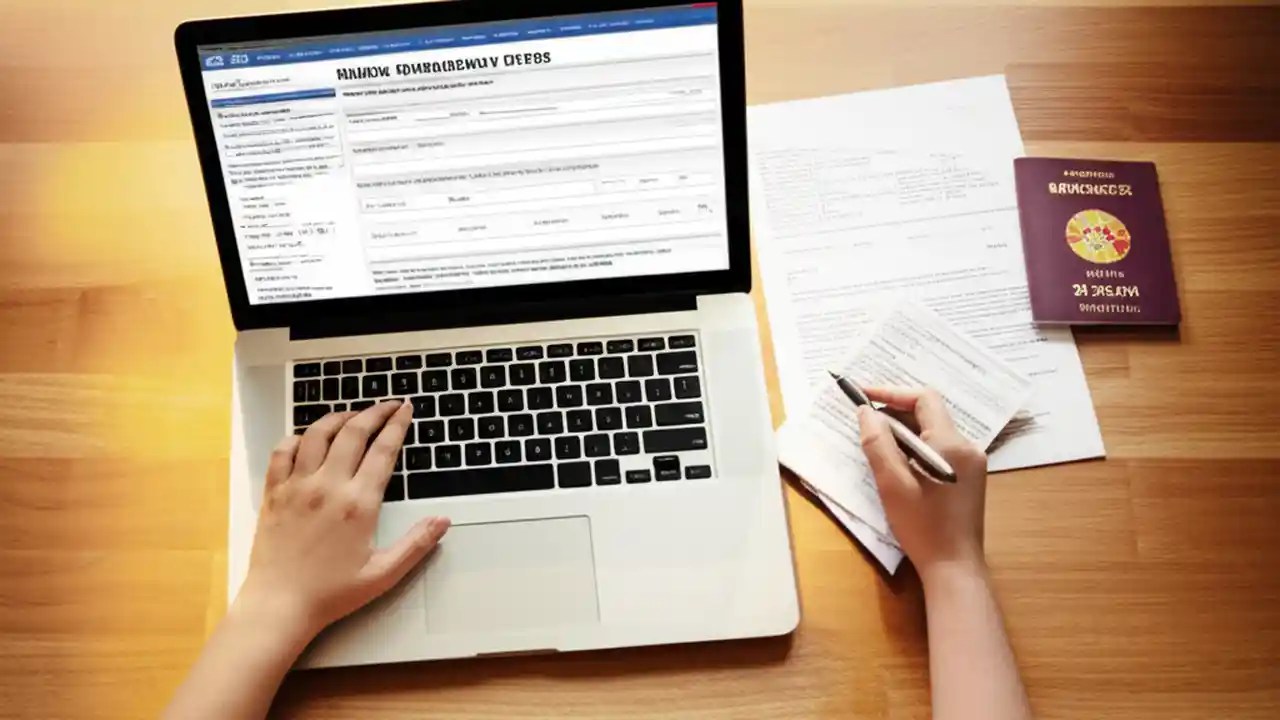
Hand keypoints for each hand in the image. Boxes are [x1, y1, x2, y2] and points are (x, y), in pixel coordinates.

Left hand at [236, 400, 449, 642]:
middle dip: (374, 412)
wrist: (279, 605)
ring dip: (338, 418)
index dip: (397, 425)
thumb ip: (416, 544)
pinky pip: (283, 451)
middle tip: (387, 404)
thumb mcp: (383, 573)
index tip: (406, 409)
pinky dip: (297, 437)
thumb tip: (443, 521)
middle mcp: (328, 487)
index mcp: (358, 504)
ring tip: (352, 415)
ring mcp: (297, 486)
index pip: (383, 450)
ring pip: (317, 434)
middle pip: (353, 432)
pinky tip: (308, 438)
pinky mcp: (275, 493)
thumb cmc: (331, 594)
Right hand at [857, 387, 987, 580]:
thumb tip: (865, 412)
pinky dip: (915, 447)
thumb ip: (878, 443)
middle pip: (929, 414)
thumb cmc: (922, 527)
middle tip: (864, 419)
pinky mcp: (968, 478)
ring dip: (904, 431)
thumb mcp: (892, 484)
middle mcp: (967, 447)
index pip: (924, 399)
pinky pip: (939, 449)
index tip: (864, 395)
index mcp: (951, 445)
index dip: (892, 393)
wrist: (954, 567)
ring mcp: (972, 463)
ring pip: (933, 432)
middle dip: (895, 412)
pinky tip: (897, 461)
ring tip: (876, 440)